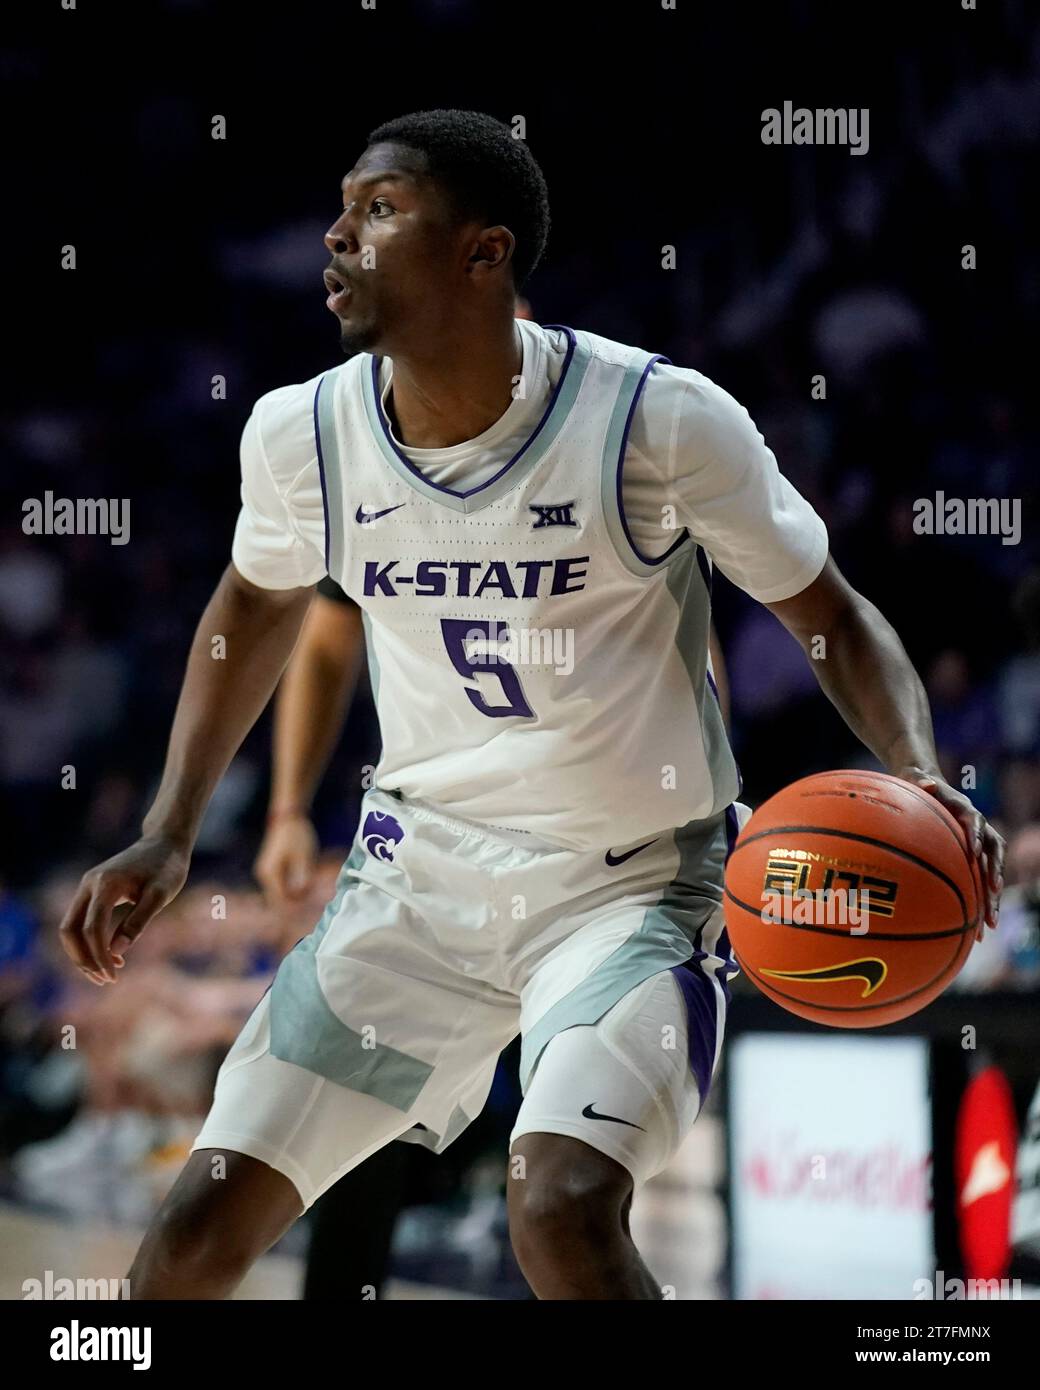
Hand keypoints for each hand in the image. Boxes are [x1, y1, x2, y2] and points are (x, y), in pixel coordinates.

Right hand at [59, 835, 189, 984]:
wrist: (164, 842)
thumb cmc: (167, 868)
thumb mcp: (160, 895)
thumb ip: (138, 921)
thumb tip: (116, 951)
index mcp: (105, 884)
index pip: (92, 928)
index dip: (99, 956)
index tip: (113, 976)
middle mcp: (89, 884)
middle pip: (69, 930)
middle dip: (83, 958)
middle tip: (106, 980)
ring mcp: (87, 887)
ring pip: (70, 927)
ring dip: (83, 953)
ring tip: (107, 973)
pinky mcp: (92, 892)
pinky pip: (80, 921)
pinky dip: (88, 942)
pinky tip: (110, 955)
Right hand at [254, 811, 318, 907]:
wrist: (289, 818)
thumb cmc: (297, 835)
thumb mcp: (303, 855)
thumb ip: (301, 875)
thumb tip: (300, 893)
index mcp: (270, 873)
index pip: (280, 900)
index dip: (294, 909)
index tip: (309, 911)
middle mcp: (264, 875)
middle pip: (278, 900)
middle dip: (294, 906)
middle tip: (312, 907)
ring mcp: (267, 873)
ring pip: (280, 894)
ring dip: (294, 899)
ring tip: (311, 896)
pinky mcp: (272, 869)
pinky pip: (281, 886)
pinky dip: (292, 891)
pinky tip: (306, 888)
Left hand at [896, 767, 1004, 939]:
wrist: (925, 786)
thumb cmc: (917, 784)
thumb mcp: (914, 778)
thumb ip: (919, 779)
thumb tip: (926, 781)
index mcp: (964, 810)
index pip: (976, 821)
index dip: (976, 835)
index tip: (973, 851)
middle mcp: (977, 829)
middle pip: (992, 854)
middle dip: (994, 875)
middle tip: (993, 895)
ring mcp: (977, 847)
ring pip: (991, 874)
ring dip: (992, 897)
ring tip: (990, 923)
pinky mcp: (972, 862)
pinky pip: (979, 884)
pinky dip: (979, 904)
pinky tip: (977, 931)